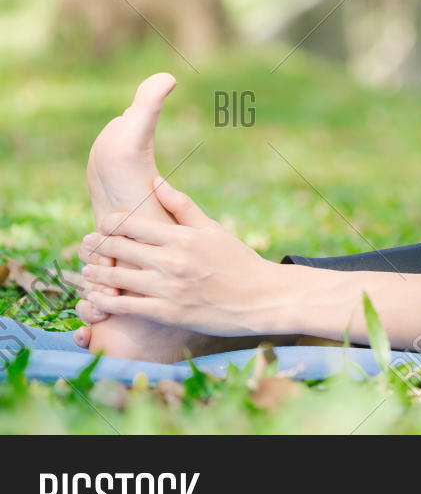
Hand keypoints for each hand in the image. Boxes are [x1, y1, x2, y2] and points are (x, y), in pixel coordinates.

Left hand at [79, 177, 282, 336]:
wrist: (262, 298)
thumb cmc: (238, 261)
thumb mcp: (213, 229)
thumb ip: (181, 205)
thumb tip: (155, 180)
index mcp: (182, 236)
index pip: (131, 223)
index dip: (109, 223)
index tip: (103, 225)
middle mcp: (172, 260)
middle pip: (118, 248)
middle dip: (96, 245)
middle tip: (85, 245)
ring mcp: (168, 288)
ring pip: (116, 278)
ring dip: (95, 274)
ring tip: (87, 271)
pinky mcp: (167, 313)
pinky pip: (125, 306)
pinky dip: (106, 302)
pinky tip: (99, 299)